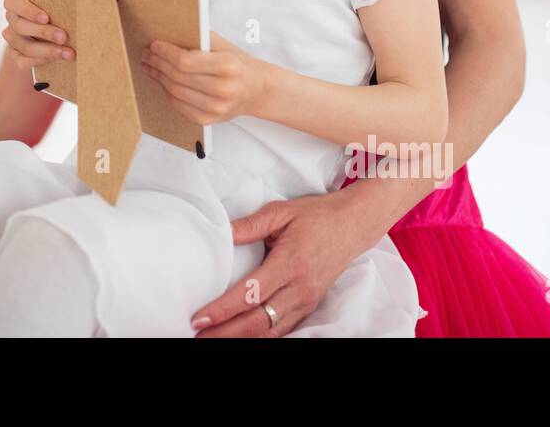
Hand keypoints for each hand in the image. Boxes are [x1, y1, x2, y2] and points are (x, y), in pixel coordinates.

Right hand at [1, 0, 74, 68]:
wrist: (48, 32)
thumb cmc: (54, 10)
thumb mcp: (53, 3)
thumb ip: (57, 2)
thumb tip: (80, 0)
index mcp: (16, 2)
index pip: (12, 3)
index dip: (28, 11)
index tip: (46, 18)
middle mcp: (11, 19)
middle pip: (21, 27)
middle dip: (44, 32)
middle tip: (63, 37)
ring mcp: (12, 38)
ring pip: (25, 46)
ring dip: (48, 50)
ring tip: (68, 53)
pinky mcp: (15, 54)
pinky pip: (23, 61)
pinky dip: (41, 61)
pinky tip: (56, 59)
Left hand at [140, 32, 268, 123]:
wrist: (259, 90)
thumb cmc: (240, 65)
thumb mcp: (225, 46)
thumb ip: (201, 40)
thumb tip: (170, 36)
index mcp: (228, 66)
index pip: (186, 61)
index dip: (165, 53)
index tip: (154, 45)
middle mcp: (223, 89)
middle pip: (177, 77)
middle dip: (158, 63)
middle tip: (147, 55)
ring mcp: (216, 108)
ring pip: (175, 92)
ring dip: (158, 78)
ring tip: (149, 66)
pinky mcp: (208, 120)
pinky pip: (179, 106)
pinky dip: (166, 92)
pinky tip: (161, 81)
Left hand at [191, 192, 361, 336]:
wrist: (352, 226)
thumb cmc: (316, 217)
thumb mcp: (281, 211)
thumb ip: (249, 225)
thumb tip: (220, 233)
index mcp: (290, 263)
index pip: (251, 294)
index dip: (223, 309)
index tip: (200, 317)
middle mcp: (300, 289)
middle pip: (258, 322)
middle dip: (225, 332)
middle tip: (197, 335)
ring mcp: (306, 302)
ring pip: (270, 332)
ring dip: (240, 338)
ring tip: (212, 338)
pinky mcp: (308, 307)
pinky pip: (282, 330)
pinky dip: (259, 337)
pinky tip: (239, 336)